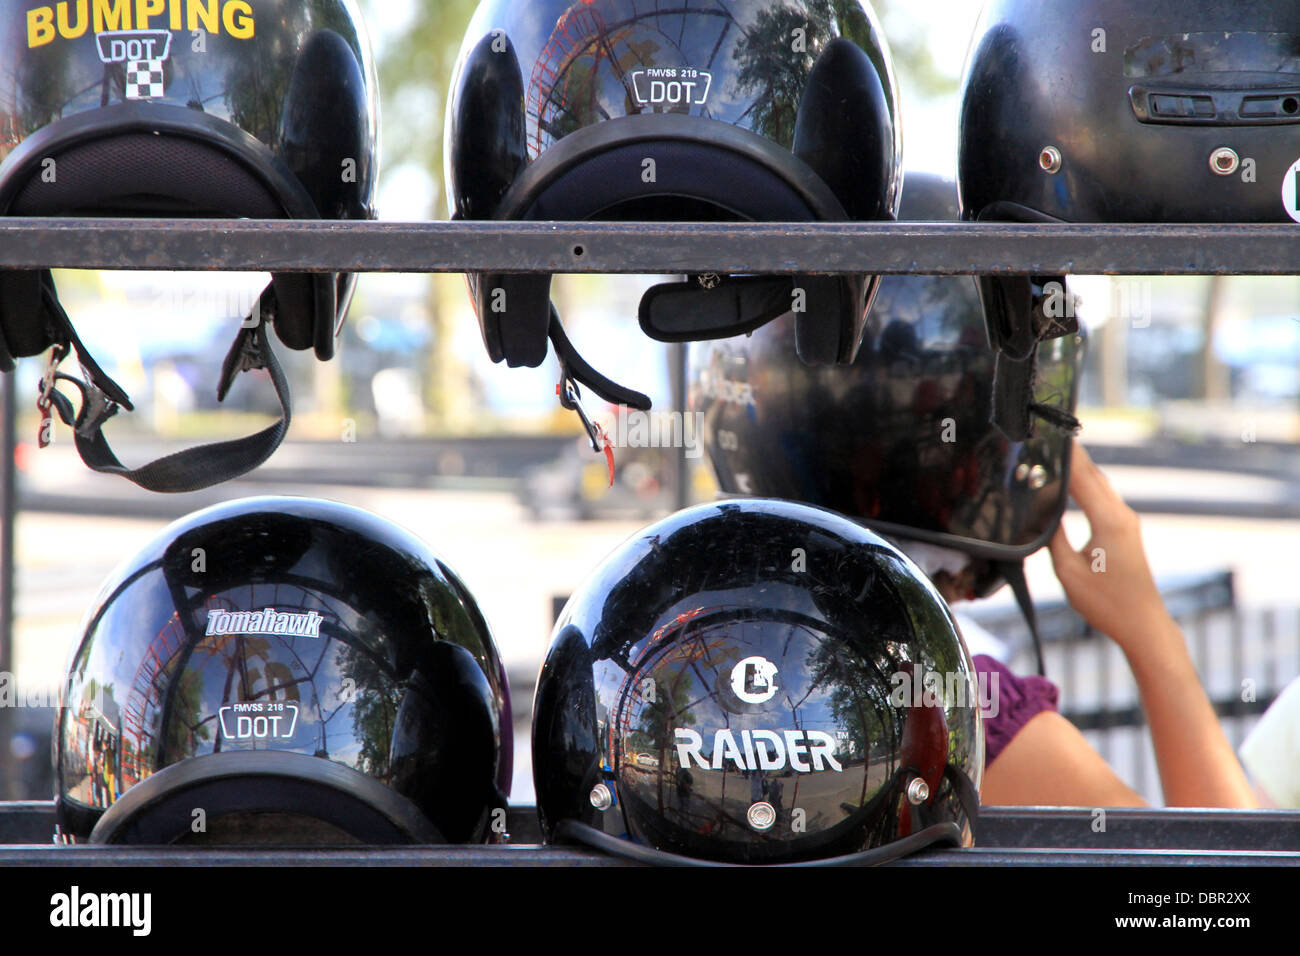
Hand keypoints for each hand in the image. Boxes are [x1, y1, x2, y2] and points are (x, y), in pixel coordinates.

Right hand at [1047, 444, 1171, 652]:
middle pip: (1093, 474)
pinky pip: (1103, 497)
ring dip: (1079, 469)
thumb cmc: (1107, 603)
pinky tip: (1072, 483)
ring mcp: (1127, 522)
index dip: (1063, 455)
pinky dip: (1086, 485)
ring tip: (1055, 454)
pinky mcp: (1125, 530)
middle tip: (1047, 436)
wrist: (1142, 623)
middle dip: (1071, 455)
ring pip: (1100, 484)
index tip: (1047, 435)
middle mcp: (1122, 515)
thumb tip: (1042, 513)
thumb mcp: (1067, 571)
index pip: (1082, 476)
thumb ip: (1053, 536)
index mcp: (1109, 520)